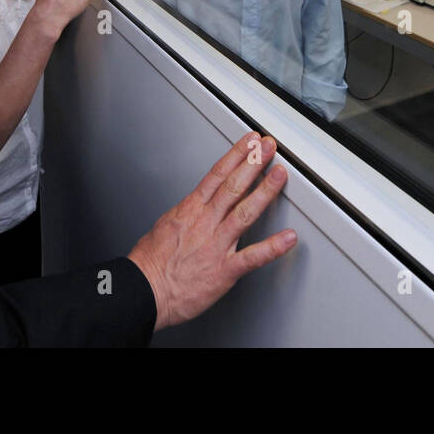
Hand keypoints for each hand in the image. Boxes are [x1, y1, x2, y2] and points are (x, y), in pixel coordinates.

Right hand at [128, 134, 296, 330]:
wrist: (144, 291)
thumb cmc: (150, 263)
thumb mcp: (166, 225)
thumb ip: (188, 213)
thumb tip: (197, 204)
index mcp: (190, 210)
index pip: (217, 175)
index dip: (236, 155)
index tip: (249, 141)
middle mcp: (204, 223)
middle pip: (232, 186)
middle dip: (253, 163)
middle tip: (268, 146)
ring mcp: (215, 245)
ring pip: (244, 213)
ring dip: (265, 192)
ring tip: (279, 175)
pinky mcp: (223, 270)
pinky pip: (252, 257)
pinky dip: (272, 247)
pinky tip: (288, 238)